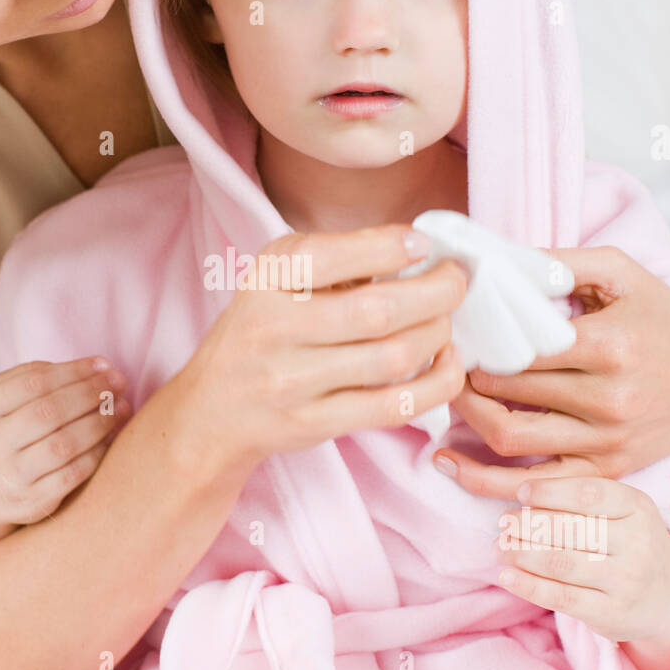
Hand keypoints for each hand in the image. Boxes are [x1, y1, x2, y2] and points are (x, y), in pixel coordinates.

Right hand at [0, 357, 130, 542]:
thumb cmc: (2, 433)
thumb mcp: (1, 400)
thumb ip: (34, 376)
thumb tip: (94, 367)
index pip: (34, 383)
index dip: (75, 371)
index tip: (103, 364)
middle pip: (51, 411)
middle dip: (92, 393)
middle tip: (119, 383)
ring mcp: (11, 477)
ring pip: (65, 444)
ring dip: (100, 422)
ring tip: (121, 407)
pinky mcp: (32, 503)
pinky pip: (74, 474)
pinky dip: (97, 452)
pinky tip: (111, 437)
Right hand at [172, 223, 468, 475]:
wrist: (212, 411)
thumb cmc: (258, 333)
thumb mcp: (274, 281)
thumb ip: (333, 258)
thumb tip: (414, 247)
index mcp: (266, 282)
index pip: (329, 256)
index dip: (388, 247)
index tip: (423, 245)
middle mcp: (274, 330)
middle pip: (376, 311)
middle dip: (436, 292)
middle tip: (457, 280)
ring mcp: (293, 382)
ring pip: (392, 358)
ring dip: (438, 335)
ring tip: (447, 320)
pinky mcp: (314, 424)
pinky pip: (393, 406)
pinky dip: (435, 383)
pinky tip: (446, 363)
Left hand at [434, 246, 669, 498]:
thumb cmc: (665, 323)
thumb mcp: (624, 276)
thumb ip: (562, 264)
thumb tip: (502, 262)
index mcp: (609, 345)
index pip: (519, 346)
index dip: (478, 339)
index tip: (456, 331)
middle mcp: (607, 398)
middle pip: (507, 390)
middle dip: (465, 373)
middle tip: (445, 358)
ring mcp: (605, 440)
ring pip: (510, 437)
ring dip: (467, 416)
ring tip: (452, 394)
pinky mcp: (603, 471)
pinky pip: (533, 486)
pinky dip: (486, 481)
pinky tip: (451, 464)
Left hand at [495, 475, 669, 669]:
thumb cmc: (630, 544)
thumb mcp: (622, 512)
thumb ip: (582, 500)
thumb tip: (522, 494)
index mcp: (637, 508)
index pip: (588, 494)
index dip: (549, 491)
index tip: (521, 492)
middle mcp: (636, 543)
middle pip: (568, 529)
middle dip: (527, 524)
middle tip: (504, 523)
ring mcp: (625, 581)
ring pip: (560, 563)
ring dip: (521, 553)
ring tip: (501, 546)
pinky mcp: (610, 613)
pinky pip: (560, 598)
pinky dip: (527, 586)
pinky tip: (506, 576)